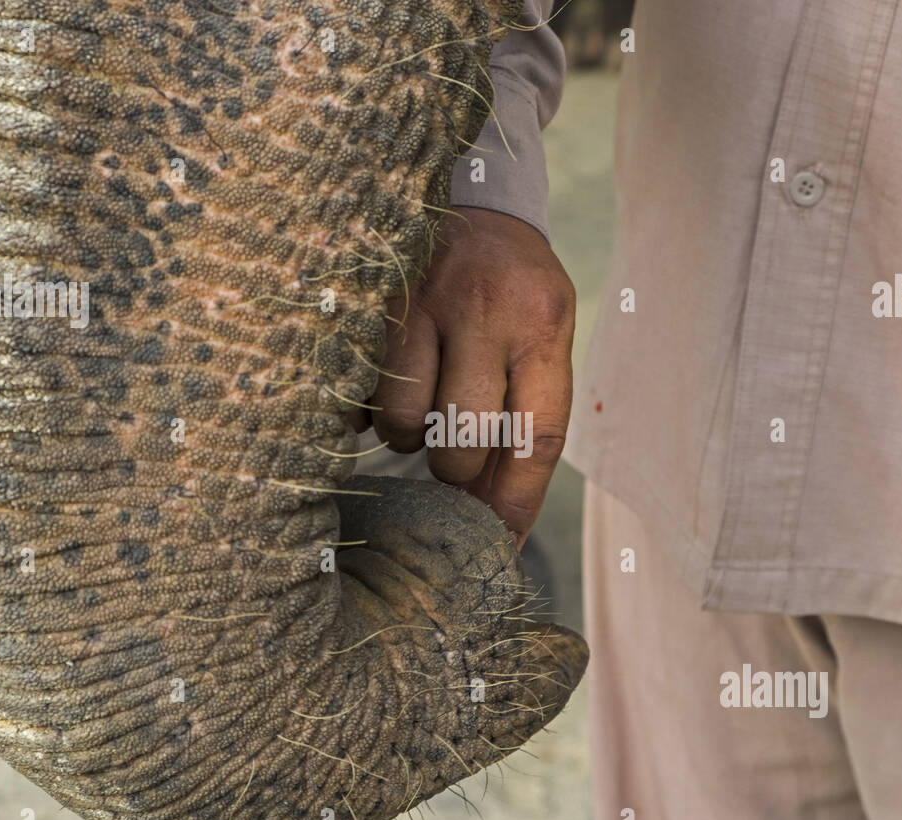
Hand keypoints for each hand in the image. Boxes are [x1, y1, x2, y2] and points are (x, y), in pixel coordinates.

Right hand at [359, 207, 575, 545]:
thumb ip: (522, 412)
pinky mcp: (370, 301)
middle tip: (449, 448)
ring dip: (406, 436)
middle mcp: (486, 311)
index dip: (518, 500)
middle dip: (453, 468)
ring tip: (418, 402)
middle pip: (464, 440)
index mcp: (542, 325)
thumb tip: (492, 510)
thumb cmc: (509, 287)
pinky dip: (366, 409)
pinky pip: (359, 393)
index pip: (538, 434)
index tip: (502, 543)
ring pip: (404, 422)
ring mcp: (422, 302)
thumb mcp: (538, 333)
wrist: (464, 193)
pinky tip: (380, 382)